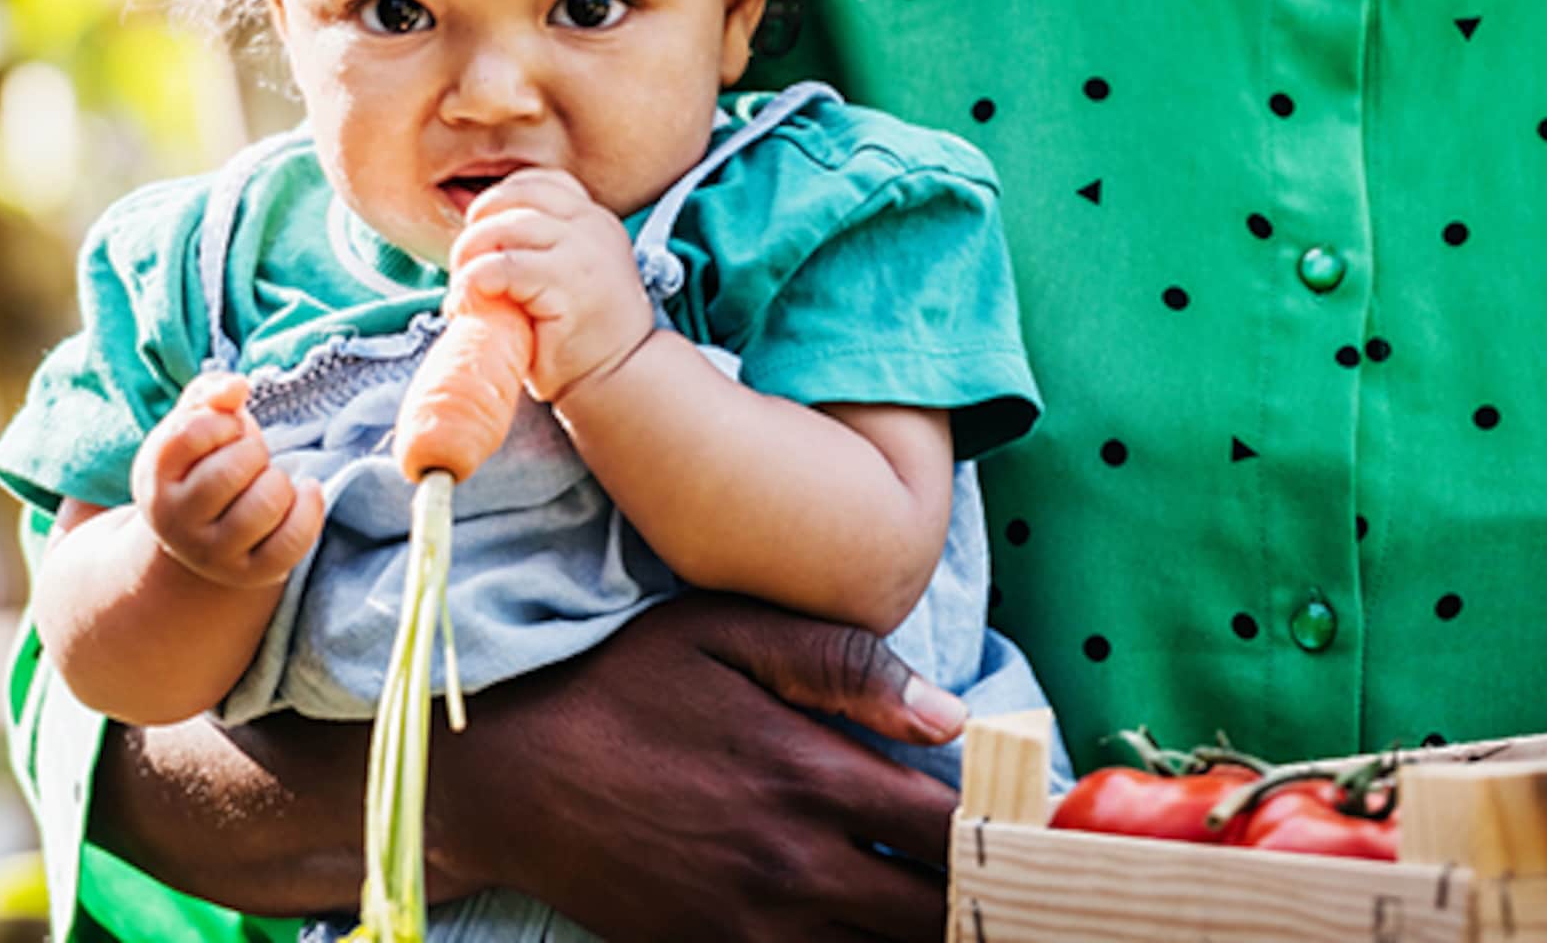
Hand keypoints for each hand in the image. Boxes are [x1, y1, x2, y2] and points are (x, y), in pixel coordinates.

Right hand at [130, 371, 324, 589]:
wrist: (197, 532)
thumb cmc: (203, 461)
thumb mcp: (193, 422)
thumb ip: (210, 392)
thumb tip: (237, 387)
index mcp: (155, 475)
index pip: (192, 434)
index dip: (222, 422)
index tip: (226, 430)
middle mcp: (177, 521)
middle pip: (231, 472)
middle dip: (252, 451)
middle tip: (249, 458)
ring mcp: (212, 553)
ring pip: (264, 506)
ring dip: (278, 481)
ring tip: (267, 481)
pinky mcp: (251, 572)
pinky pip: (292, 541)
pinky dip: (309, 508)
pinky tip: (305, 491)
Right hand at [427, 593, 962, 940]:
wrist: (513, 777)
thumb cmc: (624, 685)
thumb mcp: (721, 632)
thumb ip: (838, 662)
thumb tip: (949, 714)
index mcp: (806, 774)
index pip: (951, 829)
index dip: (1007, 833)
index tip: (1033, 826)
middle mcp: (794, 866)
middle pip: (934, 914)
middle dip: (984, 900)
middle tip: (1014, 881)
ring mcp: (756, 927)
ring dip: (925, 931)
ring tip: (959, 908)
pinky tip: (868, 922)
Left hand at [445, 168, 653, 402]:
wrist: (619, 380)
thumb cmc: (580, 336)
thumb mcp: (564, 274)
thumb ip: (536, 246)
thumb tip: (473, 236)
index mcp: (592, 218)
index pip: (535, 182)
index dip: (497, 204)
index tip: (484, 242)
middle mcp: (592, 225)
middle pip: (512, 198)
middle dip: (476, 229)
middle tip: (464, 269)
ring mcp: (583, 251)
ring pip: (503, 227)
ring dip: (470, 257)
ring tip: (465, 292)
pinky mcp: (568, 284)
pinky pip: (502, 266)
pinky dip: (475, 281)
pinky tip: (471, 304)